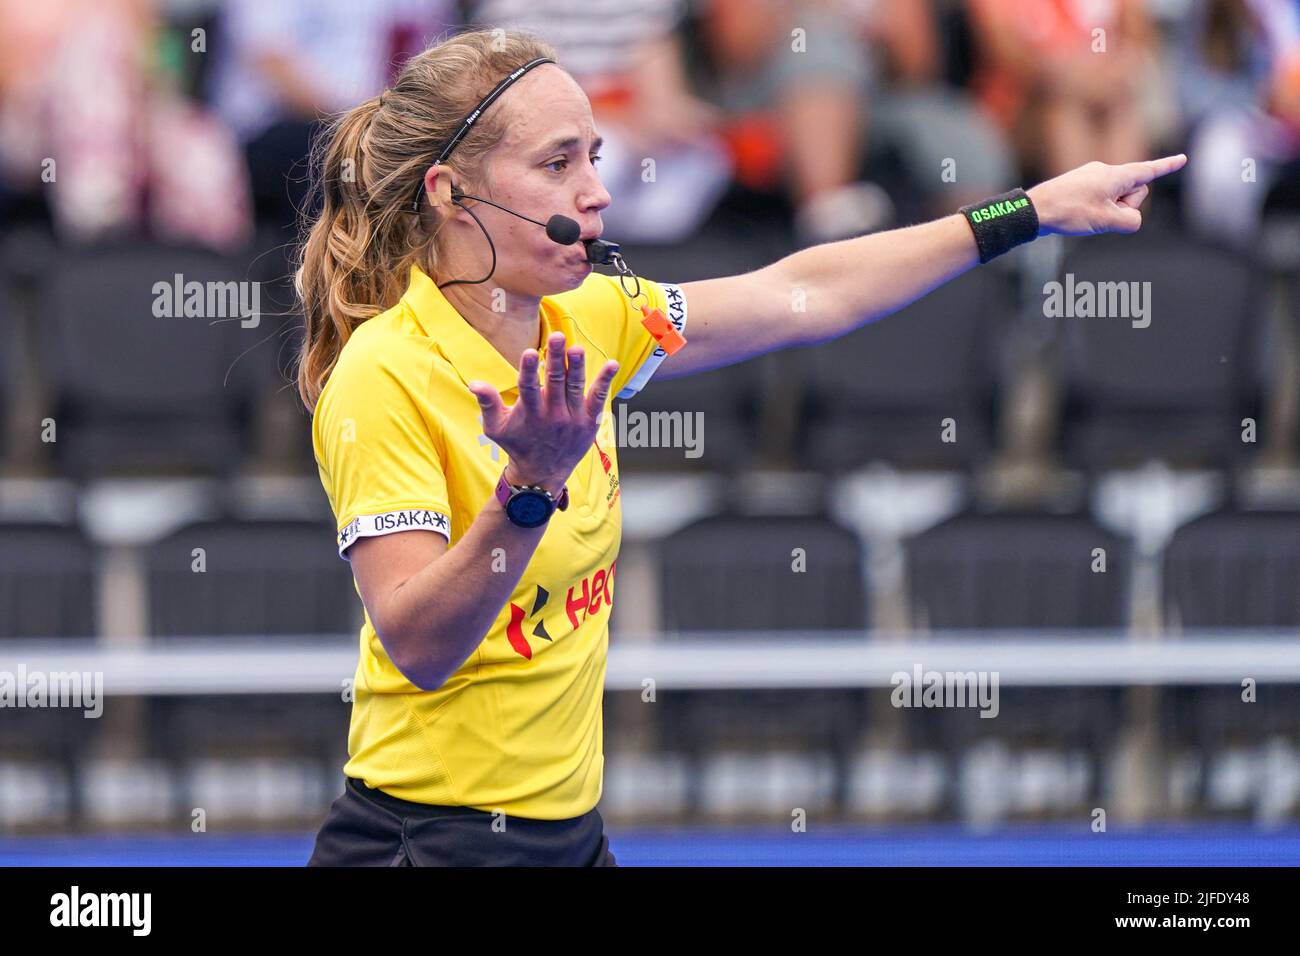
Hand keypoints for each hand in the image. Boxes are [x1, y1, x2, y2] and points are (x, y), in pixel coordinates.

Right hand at [468, 332, 618, 494]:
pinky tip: (612, 364)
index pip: (528, 388)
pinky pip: (598, 398)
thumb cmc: (517, 444)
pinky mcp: (589, 421)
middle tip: (557, 337)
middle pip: (555, 382)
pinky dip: (605, 381)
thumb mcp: (495, 427)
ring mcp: (573, 418)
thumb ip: (487, 403)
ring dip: (577, 366)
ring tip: (577, 348)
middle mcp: (552, 415)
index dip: (528, 370)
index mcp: (530, 413)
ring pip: (576, 387)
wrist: (542, 473)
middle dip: (556, 358)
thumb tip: (474, 383)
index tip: (529, 352)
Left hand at [1027, 154, 1186, 236]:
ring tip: (1084, 215)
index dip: (1167, 166)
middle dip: (1126, 206)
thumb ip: (1130, 221)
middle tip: (1100, 214)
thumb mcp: (1106, 221)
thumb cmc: (1069, 212)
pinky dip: (1097, 210)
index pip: (1148, 171)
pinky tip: (1078, 215)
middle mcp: (1105, 171)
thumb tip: (1130, 219)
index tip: (1182, 158)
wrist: (1033, 210)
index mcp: (1116, 175)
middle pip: (1132, 190)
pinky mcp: (1080, 186)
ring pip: (1115, 197)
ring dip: (1109, 210)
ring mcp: (1091, 178)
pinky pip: (1099, 199)